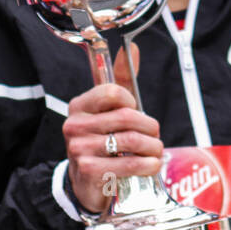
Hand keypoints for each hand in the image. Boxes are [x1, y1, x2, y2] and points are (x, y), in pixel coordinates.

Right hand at [62, 44, 160, 212]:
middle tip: (155, 134)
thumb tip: (131, 46)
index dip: (132, 101)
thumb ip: (121, 79)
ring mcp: (79, 149)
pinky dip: (148, 164)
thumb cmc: (102, 141)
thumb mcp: (109, 110)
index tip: (134, 110)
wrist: (86, 183)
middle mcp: (74, 125)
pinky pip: (129, 163)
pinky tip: (152, 165)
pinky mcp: (89, 171)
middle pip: (127, 117)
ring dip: (153, 147)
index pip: (113, 92)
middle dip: (150, 126)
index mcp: (79, 105)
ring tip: (156, 150)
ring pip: (132, 141)